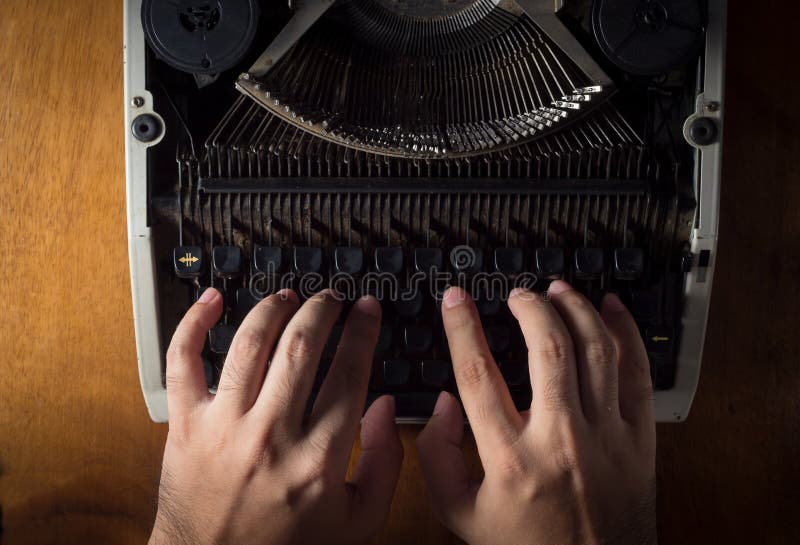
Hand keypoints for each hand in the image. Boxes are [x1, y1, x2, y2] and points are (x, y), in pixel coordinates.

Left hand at [150, 288, 402, 544]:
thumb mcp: (358, 520)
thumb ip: (383, 462)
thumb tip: (384, 405)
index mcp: (317, 459)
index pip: (349, 374)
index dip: (363, 331)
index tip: (368, 309)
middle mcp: (271, 436)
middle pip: (302, 346)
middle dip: (322, 309)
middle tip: (330, 299)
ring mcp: (224, 427)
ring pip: (250, 343)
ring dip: (273, 308)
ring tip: (287, 297)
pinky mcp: (185, 425)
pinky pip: (182, 361)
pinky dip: (193, 323)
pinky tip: (212, 300)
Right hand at [417, 282, 655, 544]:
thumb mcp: (461, 514)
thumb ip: (438, 457)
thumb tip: (445, 402)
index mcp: (510, 460)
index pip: (478, 374)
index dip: (461, 327)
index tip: (455, 300)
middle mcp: (560, 441)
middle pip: (546, 348)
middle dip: (529, 307)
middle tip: (517, 295)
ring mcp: (606, 437)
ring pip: (595, 350)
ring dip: (575, 309)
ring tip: (558, 291)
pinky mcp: (639, 440)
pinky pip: (637, 373)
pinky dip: (626, 333)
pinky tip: (611, 309)